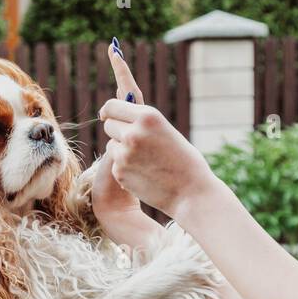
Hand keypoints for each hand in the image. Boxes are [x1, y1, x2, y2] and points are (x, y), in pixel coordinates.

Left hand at [99, 46, 215, 216]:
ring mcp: (124, 154)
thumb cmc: (183, 160)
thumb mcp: (165, 131)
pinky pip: (115, 163)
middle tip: (131, 140)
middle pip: (108, 124)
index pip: (112, 107)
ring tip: (144, 159)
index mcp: (148, 117)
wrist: (191, 192)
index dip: (108, 111)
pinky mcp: (120, 172)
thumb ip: (142, 122)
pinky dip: (124, 167)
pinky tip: (144, 173)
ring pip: (110, 145)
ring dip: (120, 149)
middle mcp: (133, 133)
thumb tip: (115, 115)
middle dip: (116, 130)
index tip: (106, 116)